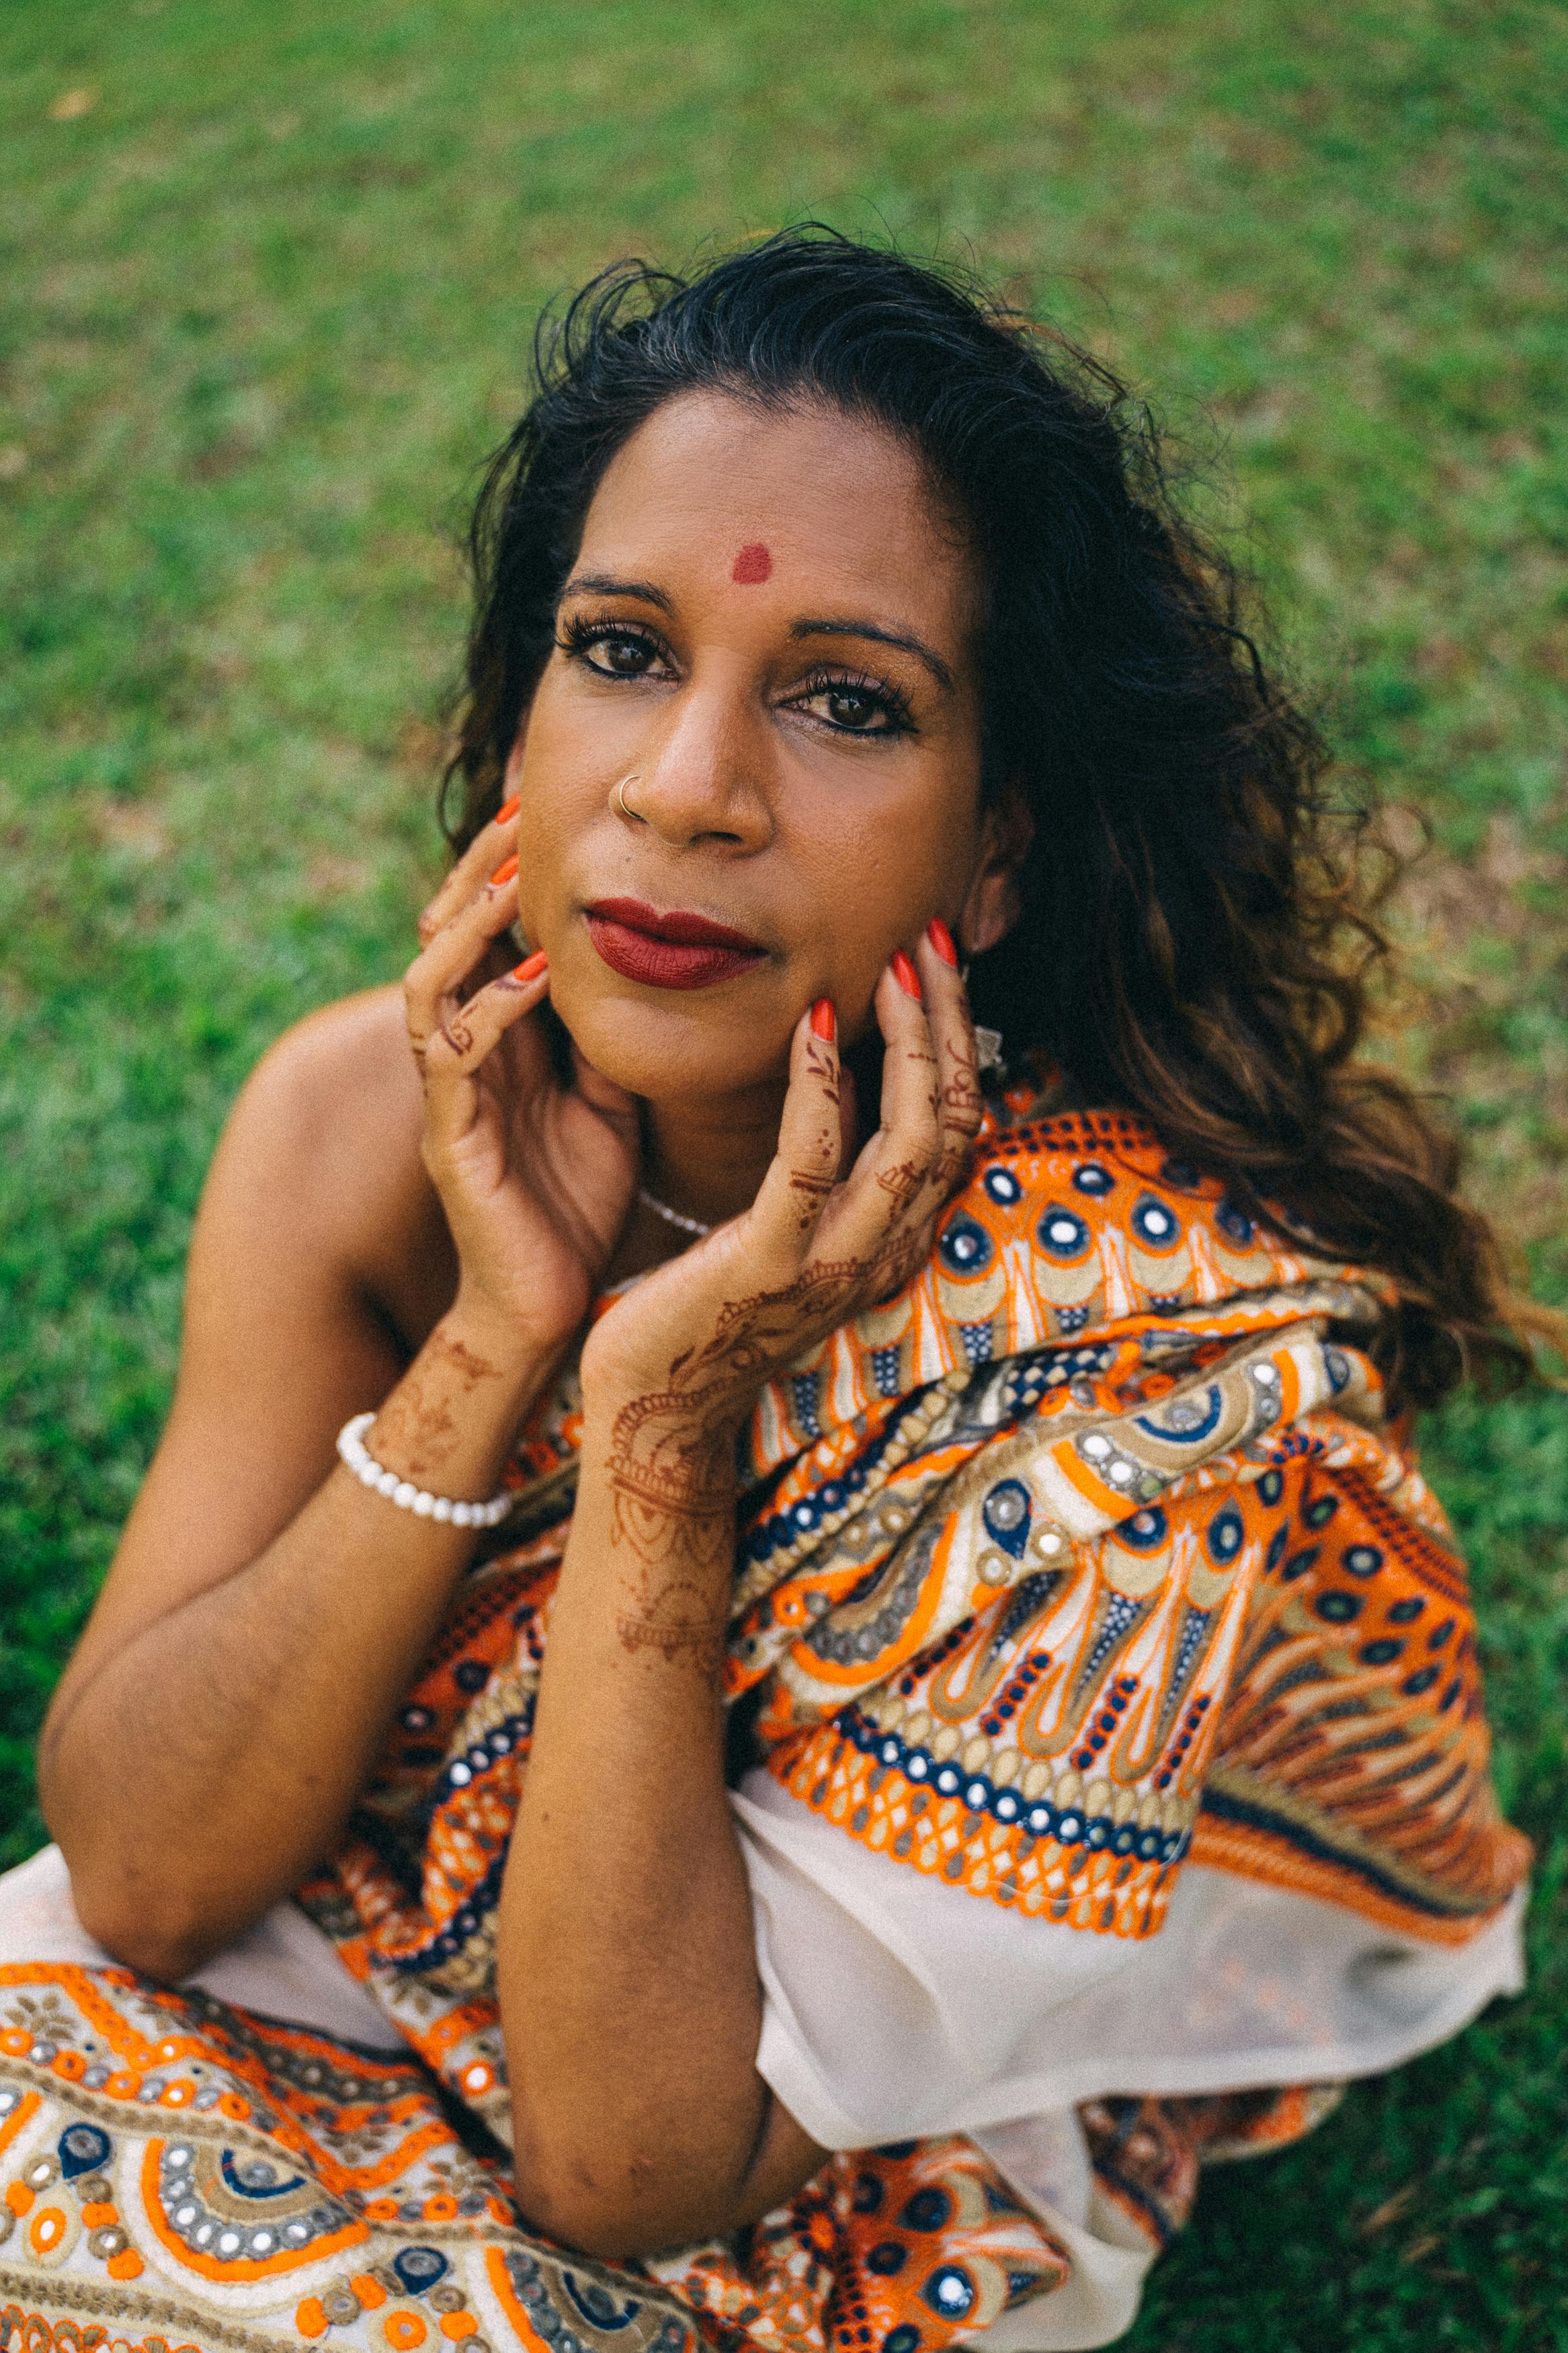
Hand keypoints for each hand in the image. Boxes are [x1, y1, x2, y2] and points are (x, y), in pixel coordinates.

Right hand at [403, 806, 638, 1360]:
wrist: (551, 1307)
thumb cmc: (583, 1202)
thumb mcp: (615, 1097)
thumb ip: (613, 1031)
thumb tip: (656, 959)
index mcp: (499, 1038)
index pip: (488, 930)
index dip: (508, 867)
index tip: (548, 806)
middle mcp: (462, 1054)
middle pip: (443, 935)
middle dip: (477, 870)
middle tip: (519, 810)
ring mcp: (448, 1095)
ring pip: (430, 983)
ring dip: (471, 927)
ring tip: (513, 880)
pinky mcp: (448, 1139)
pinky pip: (452, 1057)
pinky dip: (492, 1012)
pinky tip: (535, 985)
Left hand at [579, 928, 981, 1563]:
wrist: (652, 1407)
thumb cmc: (706, 1305)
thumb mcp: (787, 1231)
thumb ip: (823, 1168)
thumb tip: (833, 1069)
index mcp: (892, 1239)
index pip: (961, 1125)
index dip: (959, 1037)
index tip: (935, 962)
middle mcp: (882, 1251)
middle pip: (956, 1119)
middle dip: (950, 1020)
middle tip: (928, 938)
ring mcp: (833, 1263)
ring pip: (912, 1137)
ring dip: (910, 1041)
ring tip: (892, 966)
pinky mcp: (768, 1265)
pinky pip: (813, 1162)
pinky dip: (824, 1087)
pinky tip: (812, 1026)